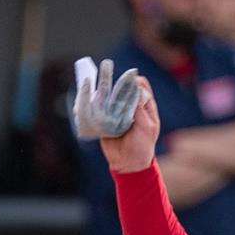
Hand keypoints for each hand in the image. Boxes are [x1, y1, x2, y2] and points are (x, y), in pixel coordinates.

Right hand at [70, 56, 158, 174]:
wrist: (129, 165)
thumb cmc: (143, 146)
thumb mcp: (146, 127)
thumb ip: (140, 108)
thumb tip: (136, 87)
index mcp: (144, 106)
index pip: (141, 86)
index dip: (134, 80)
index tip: (128, 79)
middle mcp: (131, 107)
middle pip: (123, 88)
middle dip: (115, 80)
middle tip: (106, 70)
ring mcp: (117, 113)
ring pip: (109, 96)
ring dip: (102, 88)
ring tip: (94, 81)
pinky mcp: (106, 121)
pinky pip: (99, 109)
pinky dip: (94, 102)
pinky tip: (88, 95)